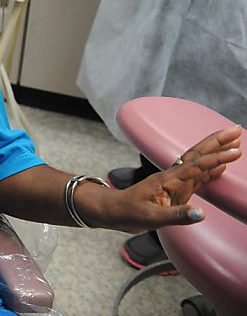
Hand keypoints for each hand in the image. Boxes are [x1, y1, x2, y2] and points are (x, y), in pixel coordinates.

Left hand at [100, 125, 240, 233]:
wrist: (113, 211)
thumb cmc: (128, 212)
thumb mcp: (151, 217)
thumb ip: (177, 215)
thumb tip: (201, 213)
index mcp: (168, 179)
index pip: (197, 165)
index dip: (216, 158)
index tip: (236, 151)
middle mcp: (173, 176)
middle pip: (198, 155)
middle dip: (218, 142)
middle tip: (237, 129)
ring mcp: (175, 182)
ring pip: (199, 163)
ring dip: (216, 152)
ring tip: (235, 143)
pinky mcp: (176, 189)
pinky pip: (197, 176)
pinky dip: (210, 169)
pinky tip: (221, 166)